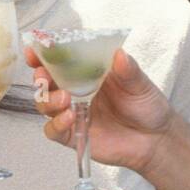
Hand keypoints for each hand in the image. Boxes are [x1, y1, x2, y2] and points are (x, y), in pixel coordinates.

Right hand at [23, 45, 175, 174]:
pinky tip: (68, 118)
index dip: (44, 54)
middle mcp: (75, 91)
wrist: (155, 140)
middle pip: (46, 81)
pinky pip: (53, 130)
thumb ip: (128, 70)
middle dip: (40, 76)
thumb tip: (119, 53)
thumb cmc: (147, 106)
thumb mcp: (140, 84)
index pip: (60, 60)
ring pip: (45, 104)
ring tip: (64, 99)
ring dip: (48, 100)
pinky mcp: (73, 135)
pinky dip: (56, 124)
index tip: (35, 49)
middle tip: (44, 75)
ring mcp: (72, 113)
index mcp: (88, 72)